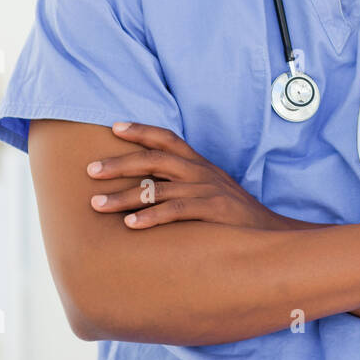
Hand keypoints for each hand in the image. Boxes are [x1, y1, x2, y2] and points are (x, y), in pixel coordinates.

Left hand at [87, 121, 287, 231]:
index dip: (141, 130)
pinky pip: (175, 211)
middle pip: (154, 158)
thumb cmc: (233, 216)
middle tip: (89, 171)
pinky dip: (150, 217)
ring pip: (157, 187)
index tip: (114, 127)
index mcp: (199, 164)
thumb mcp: (211, 190)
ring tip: (97, 205)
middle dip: (118, 163)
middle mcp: (200, 172)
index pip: (167, 138)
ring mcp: (206, 190)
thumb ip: (185, 183)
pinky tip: (130, 226)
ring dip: (123, 196)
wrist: (270, 232)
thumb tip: (148, 185)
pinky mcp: (212, 210)